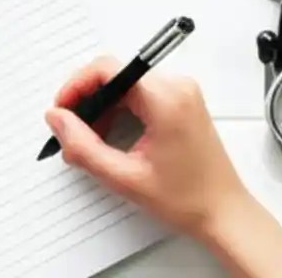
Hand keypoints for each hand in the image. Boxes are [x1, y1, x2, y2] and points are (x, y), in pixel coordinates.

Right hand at [46, 57, 281, 276]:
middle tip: (72, 132)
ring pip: (125, 84)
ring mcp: (182, 93)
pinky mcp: (181, 102)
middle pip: (115, 74)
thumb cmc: (188, 199)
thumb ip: (83, 146)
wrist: (223, 213)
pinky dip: (119, 110)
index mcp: (166, 99)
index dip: (77, 85)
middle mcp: (177, 87)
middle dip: (88, 100)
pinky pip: (140, 94)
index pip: (108, 68)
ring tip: (92, 141)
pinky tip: (112, 137)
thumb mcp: (124, 178)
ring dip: (102, 108)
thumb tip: (57, 120)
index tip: (63, 109)